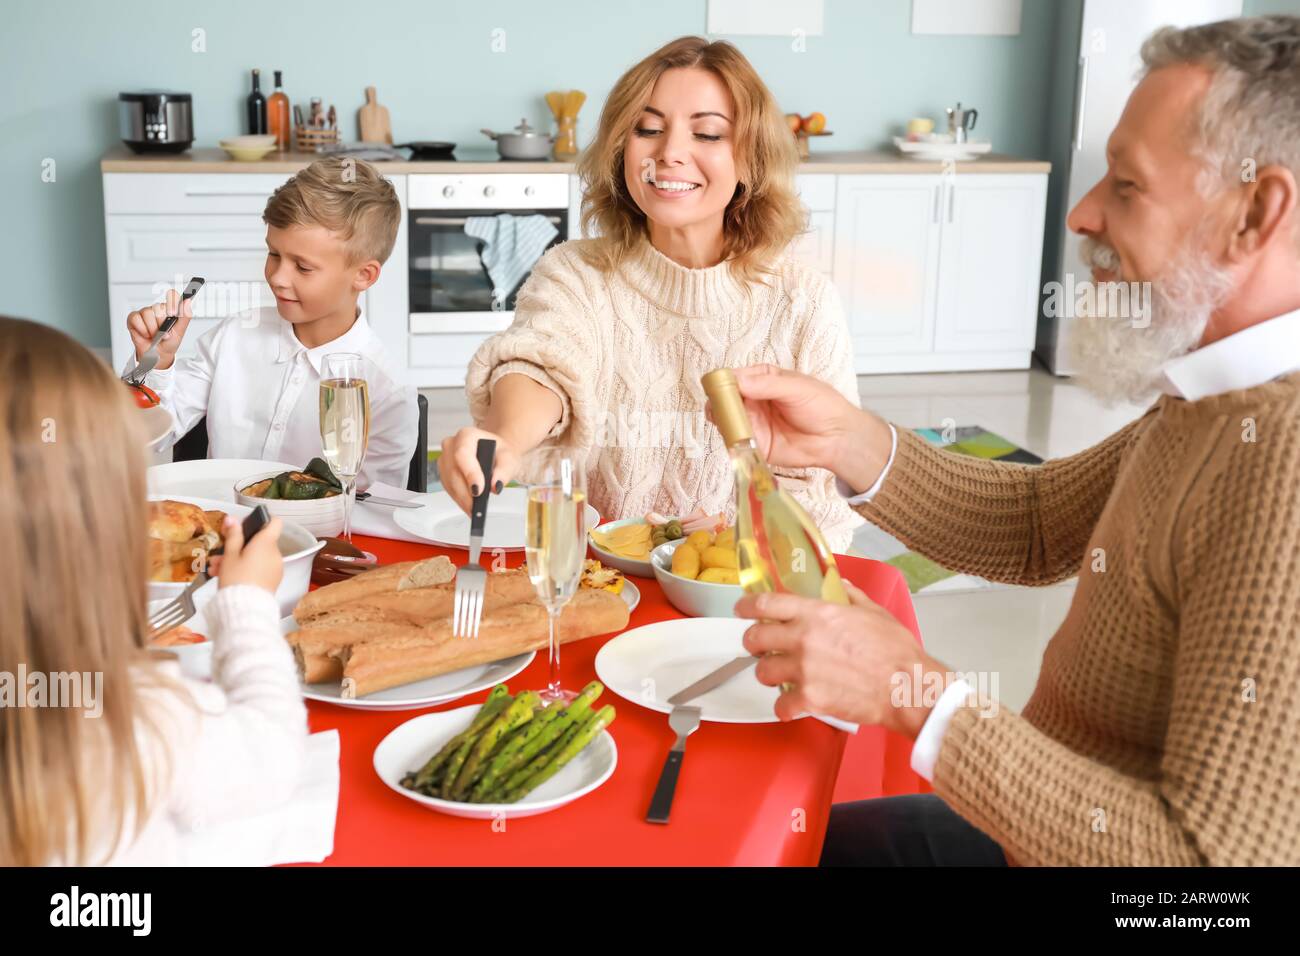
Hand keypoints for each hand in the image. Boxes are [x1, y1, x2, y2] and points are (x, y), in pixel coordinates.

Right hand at [126, 287, 193, 370]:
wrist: (158, 355)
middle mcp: (157, 308)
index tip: (173, 313)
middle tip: (163, 333)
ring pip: (147, 313)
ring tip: (154, 335)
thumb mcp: (180, 331)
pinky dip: (142, 329)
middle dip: (161, 324)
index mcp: (169, 309)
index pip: (172, 296)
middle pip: (158, 308)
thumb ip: (185, 316)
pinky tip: (145, 334)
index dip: (172, 304)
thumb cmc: (168, 342)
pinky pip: (136, 318)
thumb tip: (187, 301)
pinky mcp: (133, 317)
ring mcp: (145, 312)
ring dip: (152, 329)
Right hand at [211, 515, 282, 593]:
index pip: (274, 522)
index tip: (245, 525)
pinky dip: (244, 569)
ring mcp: (275, 568)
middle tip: (220, 554)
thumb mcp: (230, 555)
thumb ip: (233, 536)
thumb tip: (233, 519)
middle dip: (238, 546)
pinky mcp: (272, 581)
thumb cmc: (237, 580)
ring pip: (255, 557)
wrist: (245, 609)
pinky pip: (258, 569)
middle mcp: (275, 554)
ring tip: (216, 568)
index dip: (261, 521)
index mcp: (267, 543)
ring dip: (237, 560)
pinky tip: (225, 576)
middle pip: (258, 543)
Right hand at [438, 427, 519, 515]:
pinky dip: (459, 499)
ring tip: (474, 512)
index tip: (478, 490)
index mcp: (467, 435)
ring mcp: (445, 458)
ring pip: (449, 482)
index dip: (469, 473)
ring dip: (461, 499)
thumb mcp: (509, 458)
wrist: (495, 452)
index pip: (463, 454)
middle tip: (476, 509)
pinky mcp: (444, 472)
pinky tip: (469, 507)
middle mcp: (452, 444)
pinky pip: (448, 487)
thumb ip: (504, 471)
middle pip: (453, 471)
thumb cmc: (500, 452)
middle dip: (465, 493)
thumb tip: (495, 485)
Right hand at [718, 365, 890, 491]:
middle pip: (724, 399)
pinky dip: (731, 440)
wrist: (837, 437)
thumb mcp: (796, 387)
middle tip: (720, 408)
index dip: (724, 382)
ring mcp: (752, 423)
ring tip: (728, 422)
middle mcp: (753, 400)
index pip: (734, 377)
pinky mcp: (755, 444)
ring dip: (722, 421)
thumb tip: (737, 381)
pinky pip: (736, 442)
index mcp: (762, 380)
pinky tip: (735, 438)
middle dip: (718, 402)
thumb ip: (766, 384)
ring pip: (726, 420)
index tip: (720, 388)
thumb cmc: (821, 405)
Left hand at [734, 581, 948, 738]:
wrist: (907, 687)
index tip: (741, 609)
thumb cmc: (896, 651)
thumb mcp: (874, 612)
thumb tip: (838, 584)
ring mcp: (804, 670)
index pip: (767, 603)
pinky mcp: (809, 699)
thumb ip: (850, 595)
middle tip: (759, 645)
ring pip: (763, 672)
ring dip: (768, 673)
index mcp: (817, 614)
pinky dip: (784, 707)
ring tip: (779, 675)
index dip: (747, 606)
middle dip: (753, 641)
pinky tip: (791, 705)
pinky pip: (780, 705)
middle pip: (756, 637)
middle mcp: (804, 639)